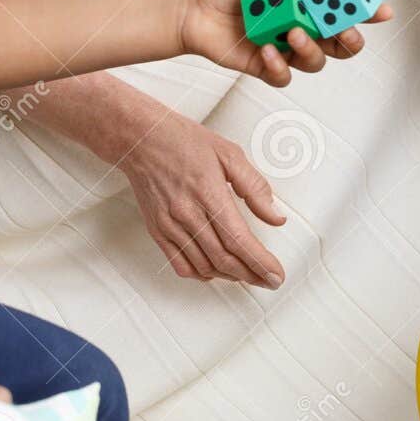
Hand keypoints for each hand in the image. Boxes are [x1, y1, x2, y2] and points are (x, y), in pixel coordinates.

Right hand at [117, 103, 287, 287]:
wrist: (142, 140)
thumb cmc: (186, 142)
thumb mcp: (230, 155)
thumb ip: (255, 188)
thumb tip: (276, 217)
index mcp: (209, 193)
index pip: (238, 240)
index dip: (260, 262)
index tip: (276, 274)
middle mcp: (187, 214)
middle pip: (223, 259)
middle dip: (252, 275)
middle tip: (269, 280)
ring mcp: (170, 225)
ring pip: (203, 266)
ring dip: (229, 276)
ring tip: (249, 275)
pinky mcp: (158, 231)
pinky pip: (180, 264)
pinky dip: (202, 274)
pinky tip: (216, 271)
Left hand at [172, 0, 391, 86]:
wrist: (193, 9)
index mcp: (310, 1)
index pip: (346, 6)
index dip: (368, 9)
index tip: (381, 10)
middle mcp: (305, 26)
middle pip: (343, 41)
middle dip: (350, 38)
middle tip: (344, 30)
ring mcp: (287, 49)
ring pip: (317, 60)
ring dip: (311, 48)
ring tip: (293, 32)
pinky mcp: (268, 67)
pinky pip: (284, 75)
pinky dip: (278, 64)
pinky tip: (265, 48)